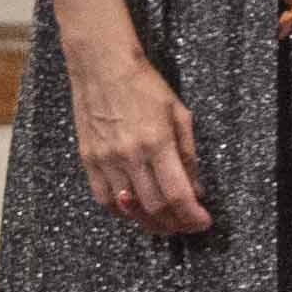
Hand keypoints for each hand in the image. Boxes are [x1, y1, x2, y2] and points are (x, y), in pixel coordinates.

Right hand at [69, 50, 210, 235]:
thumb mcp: (179, 114)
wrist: (102, 67)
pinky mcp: (87, 160)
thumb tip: (196, 189)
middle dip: (176, 223)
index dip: (192, 216)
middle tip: (188, 224)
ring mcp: (105, 160)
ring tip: (166, 222)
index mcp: (157, 143)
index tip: (203, 221)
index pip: (177, 195)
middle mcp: (129, 156)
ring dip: (150, 222)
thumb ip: (188, 155)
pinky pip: (103, 198)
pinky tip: (136, 209)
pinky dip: (121, 211)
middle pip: (154, 207)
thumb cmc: (145, 86)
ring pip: (128, 208)